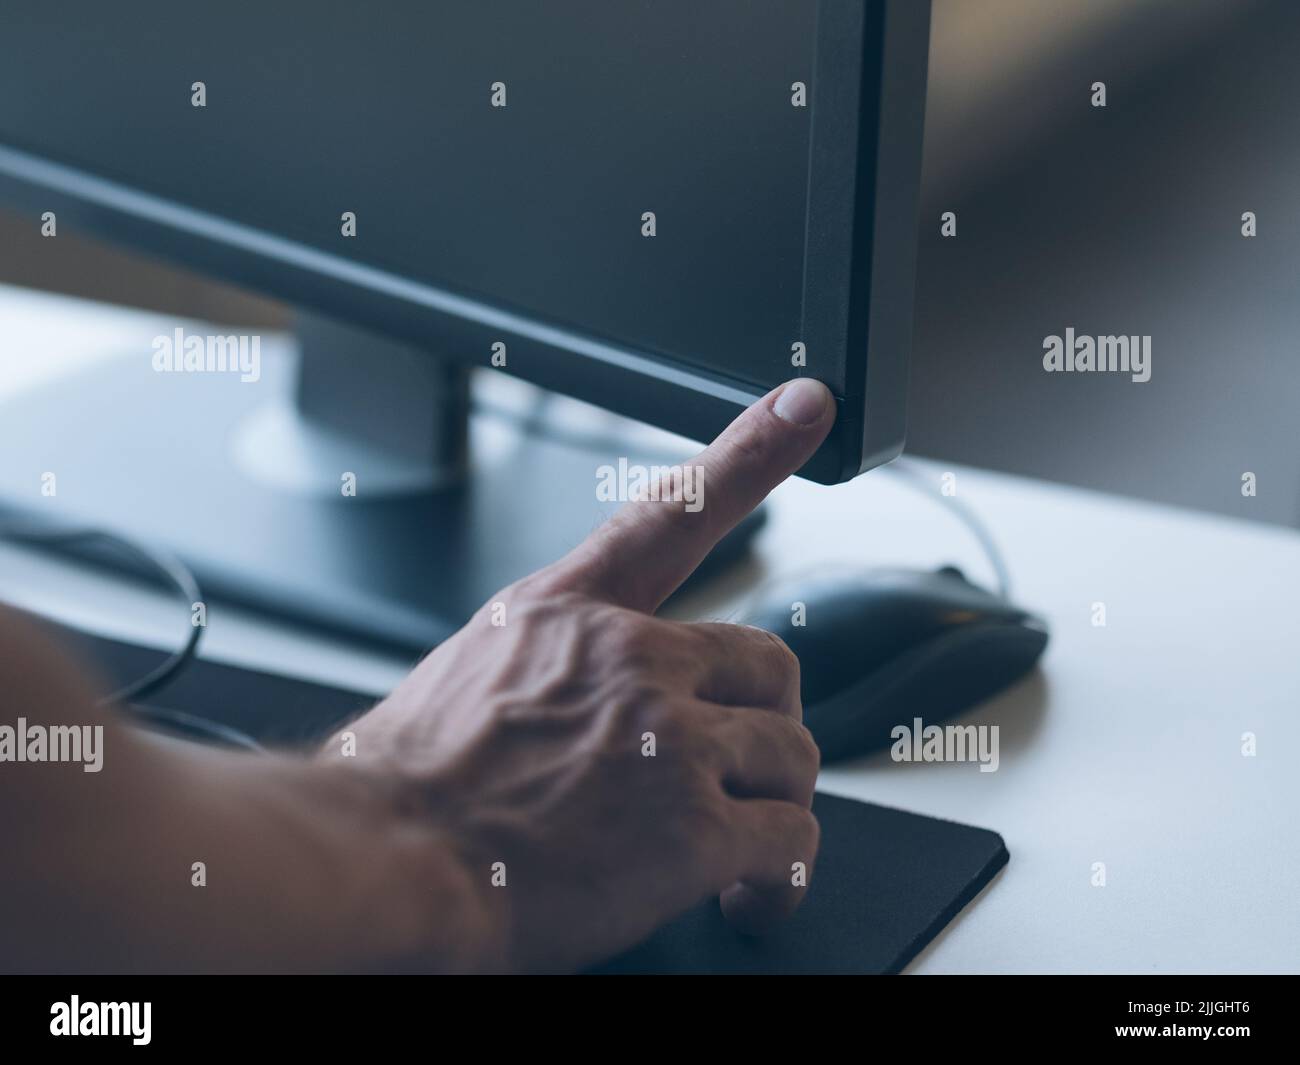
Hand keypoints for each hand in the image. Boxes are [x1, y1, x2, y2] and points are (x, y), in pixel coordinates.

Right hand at [336, 377, 835, 971]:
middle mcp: (634, 659)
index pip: (676, 511)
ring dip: (775, 807)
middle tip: (741, 770)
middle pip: (769, 665)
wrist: (379, 862)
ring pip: (790, 757)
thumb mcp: (471, 674)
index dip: (751, 450)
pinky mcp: (693, 828)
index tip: (805, 404)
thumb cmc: (403, 784)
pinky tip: (749, 897)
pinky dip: (784, 878)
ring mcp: (669, 739)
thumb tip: (588, 705)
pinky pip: (789, 841)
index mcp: (575, 615)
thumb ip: (553, 669)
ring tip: (741, 855)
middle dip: (764, 724)